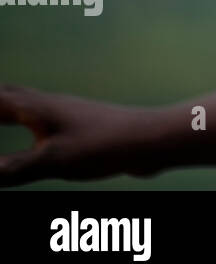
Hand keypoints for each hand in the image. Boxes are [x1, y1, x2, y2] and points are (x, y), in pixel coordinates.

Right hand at [0, 84, 161, 185]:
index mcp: (38, 108)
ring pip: (26, 105)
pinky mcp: (80, 127)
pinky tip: (34, 131)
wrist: (151, 140)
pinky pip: (41, 118)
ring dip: (4, 105)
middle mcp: (49, 105)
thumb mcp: (53, 161)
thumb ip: (13, 168)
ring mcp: (66, 114)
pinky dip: (24, 120)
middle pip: (8, 95)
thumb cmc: (106, 144)